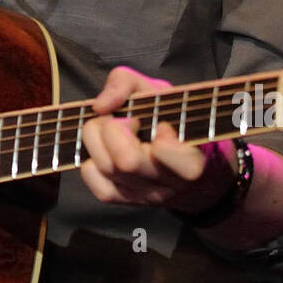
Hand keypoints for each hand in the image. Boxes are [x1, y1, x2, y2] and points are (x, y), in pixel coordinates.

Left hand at [80, 64, 230, 209]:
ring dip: (98, 139)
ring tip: (112, 129)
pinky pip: (94, 180)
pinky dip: (92, 160)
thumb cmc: (175, 119)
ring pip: (106, 169)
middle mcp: (168, 184)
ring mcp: (145, 195)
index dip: (157, 133)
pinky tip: (105, 150)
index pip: (165, 153)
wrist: (190, 158)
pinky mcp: (124, 199)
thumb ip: (126, 83)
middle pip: (126, 162)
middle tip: (125, 120)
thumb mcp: (159, 90)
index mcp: (191, 161)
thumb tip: (100, 106)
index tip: (162, 125)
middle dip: (114, 129)